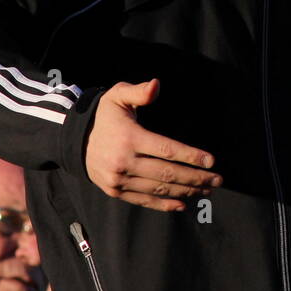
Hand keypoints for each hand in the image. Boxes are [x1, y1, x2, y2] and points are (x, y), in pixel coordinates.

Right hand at [83, 79, 219, 210]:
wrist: (73, 140)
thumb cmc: (104, 116)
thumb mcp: (117, 96)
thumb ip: (139, 91)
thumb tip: (156, 85)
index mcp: (129, 138)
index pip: (167, 150)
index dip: (191, 156)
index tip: (211, 161)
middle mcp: (124, 162)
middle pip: (167, 174)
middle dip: (196, 178)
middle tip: (217, 180)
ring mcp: (119, 180)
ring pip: (158, 189)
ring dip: (186, 191)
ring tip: (206, 190)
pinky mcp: (115, 191)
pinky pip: (144, 200)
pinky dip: (164, 205)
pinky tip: (183, 204)